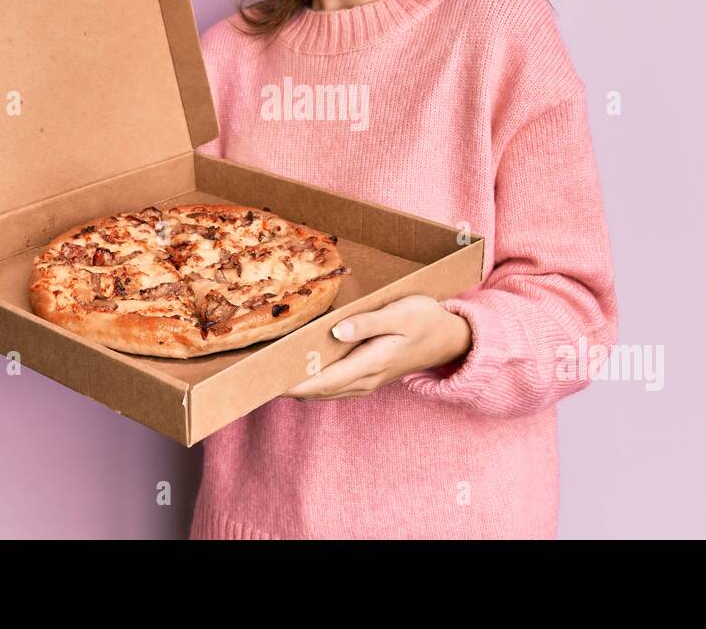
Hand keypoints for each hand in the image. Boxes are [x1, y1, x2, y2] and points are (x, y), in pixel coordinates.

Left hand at [281, 294, 471, 400]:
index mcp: (371, 363)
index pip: (322, 380)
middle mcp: (365, 380)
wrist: (451, 339)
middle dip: (286, 386)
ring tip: (268, 373)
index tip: (264, 379)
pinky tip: (297, 368)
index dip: (291, 382)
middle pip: (316, 391)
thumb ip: (367, 323)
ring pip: (323, 391)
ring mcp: (365, 382)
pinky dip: (311, 382)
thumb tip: (336, 331)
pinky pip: (332, 386)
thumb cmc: (426, 320)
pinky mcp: (366, 378)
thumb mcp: (400, 313)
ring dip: (296, 385)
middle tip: (254, 374)